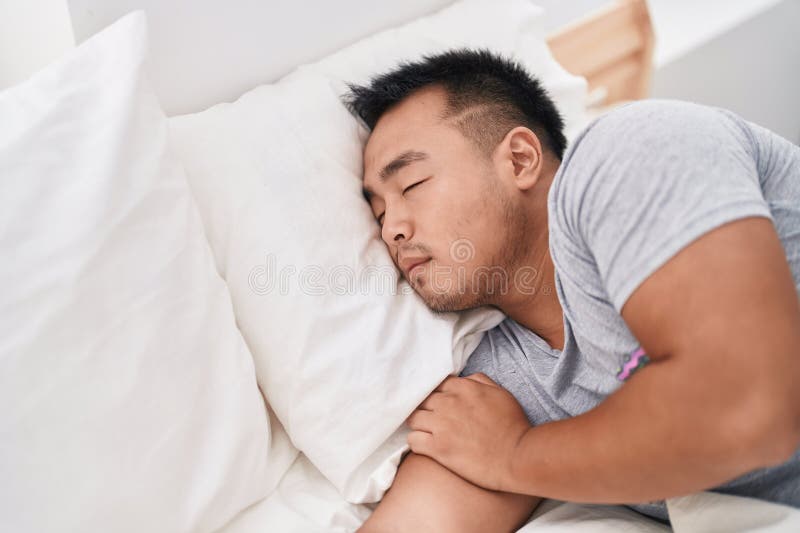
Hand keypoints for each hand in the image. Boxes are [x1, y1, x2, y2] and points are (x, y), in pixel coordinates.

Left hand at [406, 373, 531, 491]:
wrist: (517, 457)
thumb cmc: (513, 425)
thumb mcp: (500, 393)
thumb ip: (480, 381)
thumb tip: (465, 378)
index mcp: (463, 388)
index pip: (436, 384)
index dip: (437, 395)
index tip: (439, 406)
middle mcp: (448, 402)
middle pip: (422, 400)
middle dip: (426, 409)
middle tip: (433, 421)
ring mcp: (441, 424)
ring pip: (413, 418)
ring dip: (419, 425)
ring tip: (428, 434)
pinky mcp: (438, 447)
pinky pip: (413, 440)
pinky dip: (417, 443)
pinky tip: (427, 447)